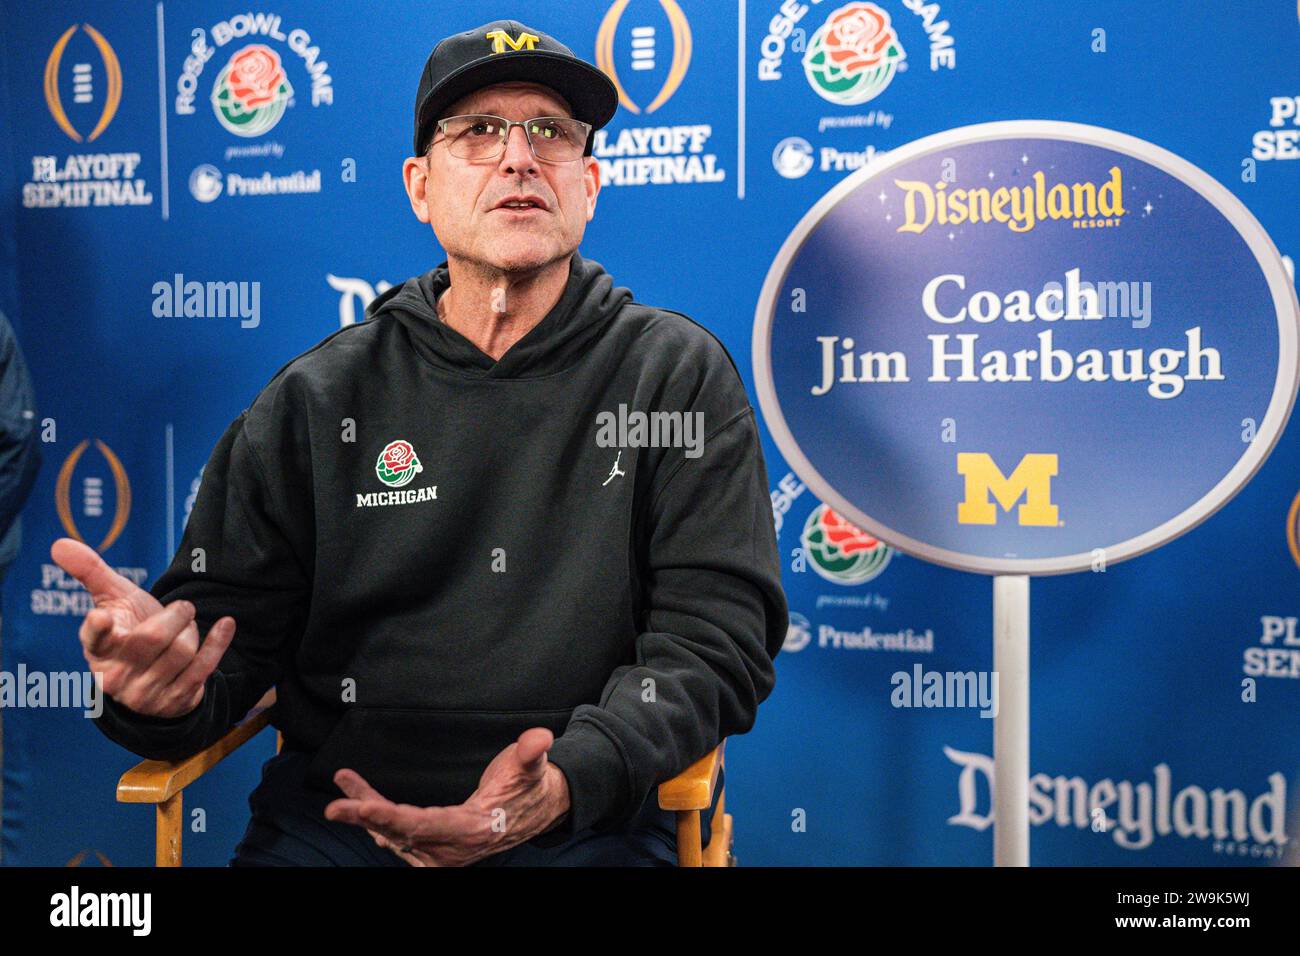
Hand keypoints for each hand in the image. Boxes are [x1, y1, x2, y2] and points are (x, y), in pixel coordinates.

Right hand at [50, 537, 235, 717]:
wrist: (154, 674)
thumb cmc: (129, 628)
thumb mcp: (112, 601)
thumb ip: (90, 572)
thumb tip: (59, 543)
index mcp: (97, 650)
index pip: (95, 639)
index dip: (97, 628)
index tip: (101, 615)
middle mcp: (116, 677)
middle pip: (152, 639)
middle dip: (175, 615)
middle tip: (182, 607)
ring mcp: (146, 693)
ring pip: (181, 652)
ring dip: (191, 631)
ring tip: (186, 628)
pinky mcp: (175, 700)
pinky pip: (204, 667)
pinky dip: (218, 642)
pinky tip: (225, 624)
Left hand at [323, 727, 570, 866]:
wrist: (536, 811)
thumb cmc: (529, 786)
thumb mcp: (531, 767)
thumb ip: (532, 753)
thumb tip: (539, 738)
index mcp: (472, 830)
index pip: (424, 825)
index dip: (390, 817)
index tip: (362, 806)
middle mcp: (452, 848)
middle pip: (400, 833)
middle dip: (365, 817)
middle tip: (334, 806)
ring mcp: (441, 852)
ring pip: (394, 834)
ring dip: (364, 812)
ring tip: (343, 784)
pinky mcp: (433, 846)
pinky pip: (398, 834)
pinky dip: (375, 818)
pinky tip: (358, 802)